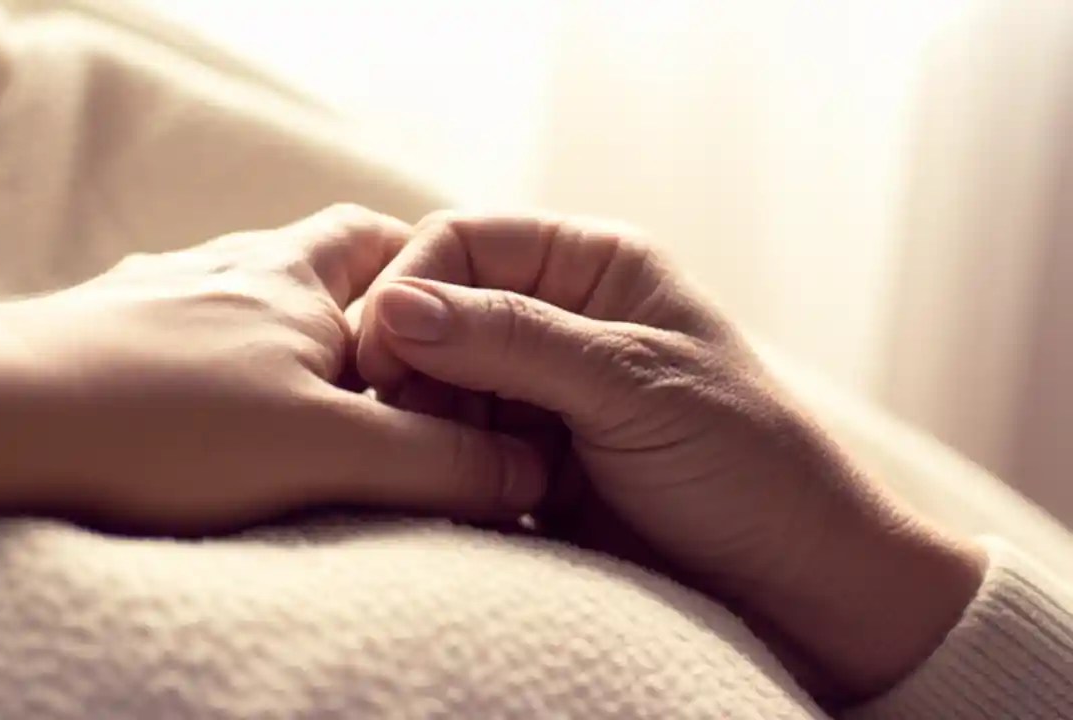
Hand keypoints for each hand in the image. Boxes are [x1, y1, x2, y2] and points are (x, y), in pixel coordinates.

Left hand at [0, 205, 545, 533]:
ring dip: (276, 340)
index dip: (428, 270)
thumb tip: (531, 475)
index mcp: (292, 276)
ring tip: (298, 404)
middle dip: (357, 309)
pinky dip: (206, 368)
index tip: (458, 317)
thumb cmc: (167, 424)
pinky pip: (175, 338)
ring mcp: (154, 297)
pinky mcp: (95, 336)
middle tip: (388, 374)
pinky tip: (198, 417)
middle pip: (310, 264)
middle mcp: (224, 268)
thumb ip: (440, 463)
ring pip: (239, 301)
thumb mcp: (332, 451)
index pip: (382, 239)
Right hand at [356, 213, 985, 701]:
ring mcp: (538, 393)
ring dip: (424, 421)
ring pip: (432, 383)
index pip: (463, 241)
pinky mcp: (525, 460)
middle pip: (435, 312)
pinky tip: (460, 494)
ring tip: (448, 468)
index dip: (411, 287)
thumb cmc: (747, 466)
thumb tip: (394, 305)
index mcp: (594, 266)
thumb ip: (513, 339)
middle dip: (409, 362)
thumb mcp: (632, 385)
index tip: (379, 353)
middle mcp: (559, 318)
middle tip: (402, 420)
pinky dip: (440, 465)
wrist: (794, 586)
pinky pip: (451, 445)